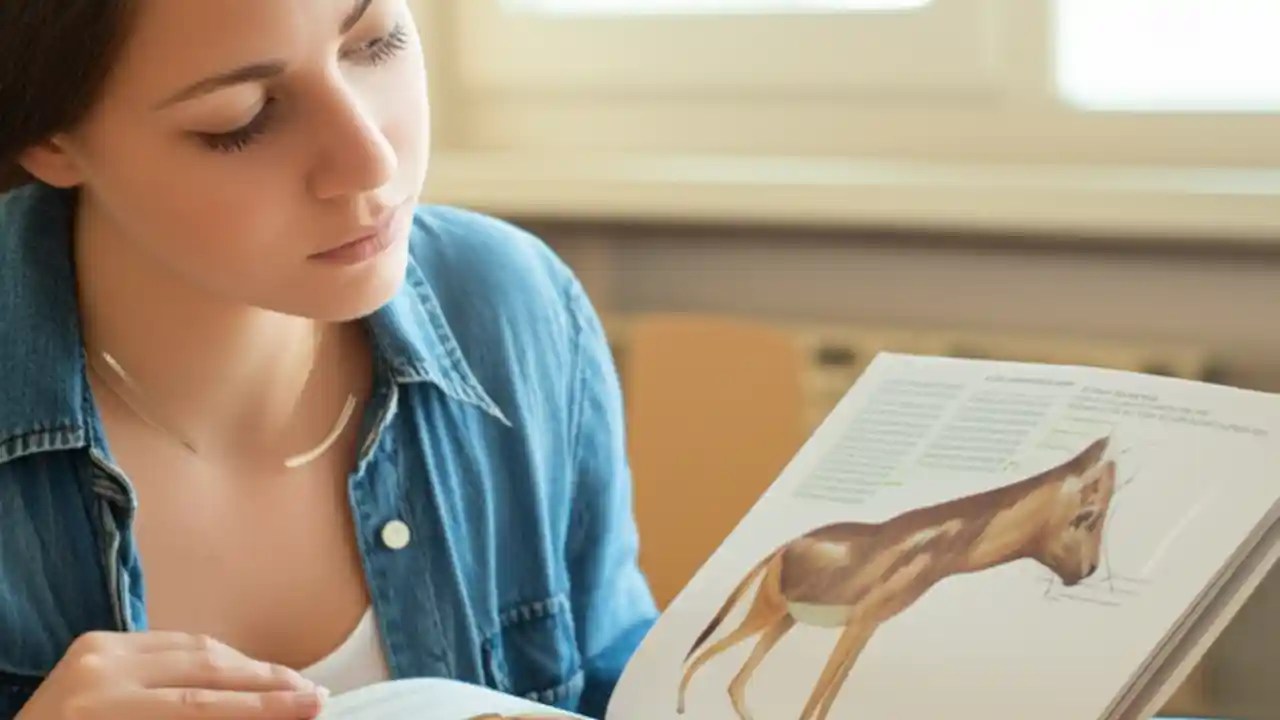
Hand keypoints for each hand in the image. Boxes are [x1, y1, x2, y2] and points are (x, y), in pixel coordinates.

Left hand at [16, 630, 328, 719]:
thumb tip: (264, 716)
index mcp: (100, 711)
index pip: (203, 705)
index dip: (265, 704)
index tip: (314, 703)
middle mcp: (97, 671)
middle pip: (205, 666)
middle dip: (266, 680)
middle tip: (312, 692)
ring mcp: (94, 650)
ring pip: (194, 646)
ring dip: (245, 665)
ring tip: (285, 683)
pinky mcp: (95, 642)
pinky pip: (169, 643)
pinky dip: (209, 658)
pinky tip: (239, 672)